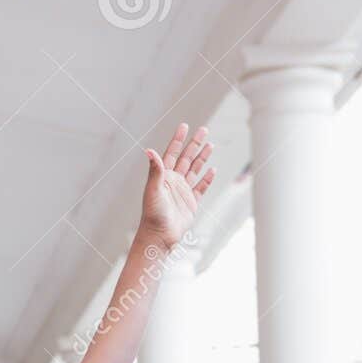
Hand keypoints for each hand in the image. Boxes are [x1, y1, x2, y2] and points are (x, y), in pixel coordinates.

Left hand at [139, 123, 213, 248]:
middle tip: (204, 130)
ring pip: (195, 170)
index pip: (172, 153)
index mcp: (164, 176)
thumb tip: (149, 150)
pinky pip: (201, 188)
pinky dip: (207, 179)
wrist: (160, 236)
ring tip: (210, 145)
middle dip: (195, 144)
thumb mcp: (154, 190)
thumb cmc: (153, 214)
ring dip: (202, 157)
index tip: (185, 126)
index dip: (178, 139)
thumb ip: (155, 170)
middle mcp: (173, 182)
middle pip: (186, 158)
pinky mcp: (191, 203)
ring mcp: (183, 192)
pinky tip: (212, 170)